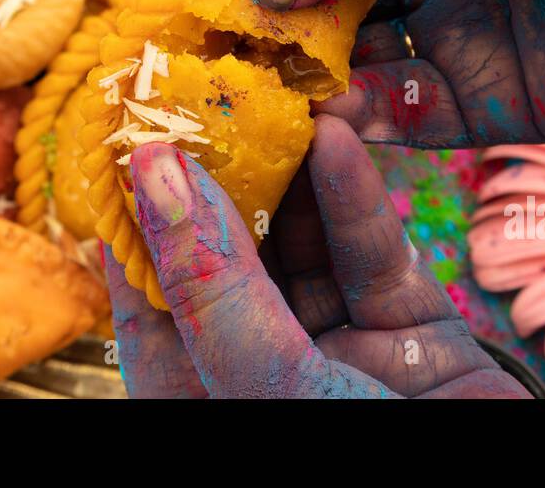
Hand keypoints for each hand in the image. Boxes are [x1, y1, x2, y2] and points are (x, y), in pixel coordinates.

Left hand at [107, 114, 527, 397]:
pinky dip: (356, 200)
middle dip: (226, 175)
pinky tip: (340, 140)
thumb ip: (213, 280)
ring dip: (296, 174)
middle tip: (217, 94)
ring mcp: (337, 350)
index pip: (150, 294)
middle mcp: (262, 370)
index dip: (142, 213)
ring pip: (304, 245)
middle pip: (231, 257)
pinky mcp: (410, 332)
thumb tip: (152, 174)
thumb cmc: (363, 472)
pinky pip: (373, 256)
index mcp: (204, 398)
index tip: (135, 131)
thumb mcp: (268, 382)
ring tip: (287, 101)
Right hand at [252, 0, 544, 146]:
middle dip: (265, 27)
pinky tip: (333, 114)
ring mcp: (453, 38)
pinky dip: (359, 120)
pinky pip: (402, 120)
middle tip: (207, 55)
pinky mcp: (486, 108)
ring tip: (251, 96)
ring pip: (348, 66)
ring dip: (301, 81)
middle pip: (319, 1)